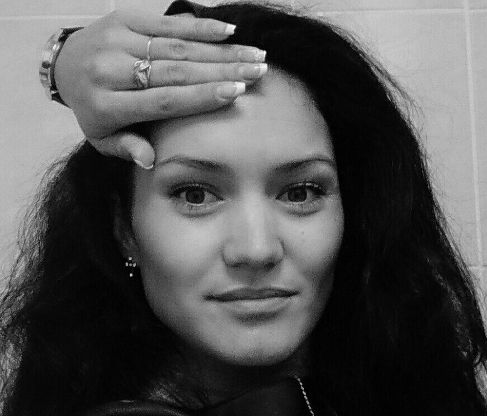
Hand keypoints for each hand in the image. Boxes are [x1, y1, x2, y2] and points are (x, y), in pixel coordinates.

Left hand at [54, 10, 266, 167]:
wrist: (64, 65)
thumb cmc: (94, 110)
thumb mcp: (102, 139)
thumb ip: (127, 148)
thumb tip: (151, 161)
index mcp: (108, 105)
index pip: (164, 100)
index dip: (201, 96)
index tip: (236, 93)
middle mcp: (112, 69)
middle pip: (176, 71)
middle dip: (222, 70)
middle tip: (257, 72)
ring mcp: (118, 40)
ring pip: (177, 46)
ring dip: (220, 51)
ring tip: (254, 55)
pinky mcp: (125, 18)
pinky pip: (167, 23)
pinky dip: (200, 27)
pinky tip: (229, 31)